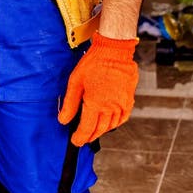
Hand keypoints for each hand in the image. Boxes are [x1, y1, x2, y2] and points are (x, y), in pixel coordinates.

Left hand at [58, 31, 138, 145]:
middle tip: (83, 138)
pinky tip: (109, 122)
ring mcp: (122, 105)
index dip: (80, 137)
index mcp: (96, 104)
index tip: (75, 141)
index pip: (87, 128)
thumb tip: (63, 120)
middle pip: (99, 129)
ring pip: (111, 125)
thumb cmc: (93, 63)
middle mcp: (110, 108)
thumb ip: (70, 103)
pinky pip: (123, 118)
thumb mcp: (75, 82)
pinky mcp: (129, 100)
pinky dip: (115, 123)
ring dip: (102, 131)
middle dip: (90, 136)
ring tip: (93, 131)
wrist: (114, 51)